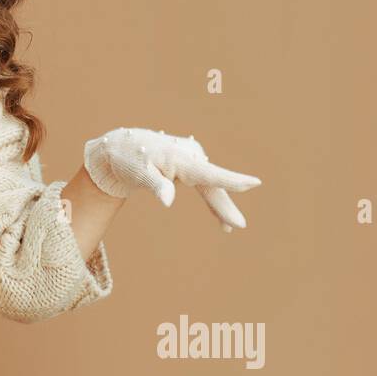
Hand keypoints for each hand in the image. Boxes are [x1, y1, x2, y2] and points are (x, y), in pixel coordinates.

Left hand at [83, 127, 261, 231]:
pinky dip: (212, 199)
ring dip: (220, 205)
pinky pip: (206, 183)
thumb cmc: (129, 160)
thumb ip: (156, 186)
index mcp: (180, 158)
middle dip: (224, 205)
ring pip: (211, 185)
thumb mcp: (138, 174)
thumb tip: (168, 201)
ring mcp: (193, 158)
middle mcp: (191, 156)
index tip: (254, 183)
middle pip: (213, 184)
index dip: (231, 180)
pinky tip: (220, 218)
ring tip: (230, 228)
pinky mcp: (191, 164)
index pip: (209, 174)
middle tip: (238, 225)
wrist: (122, 148)